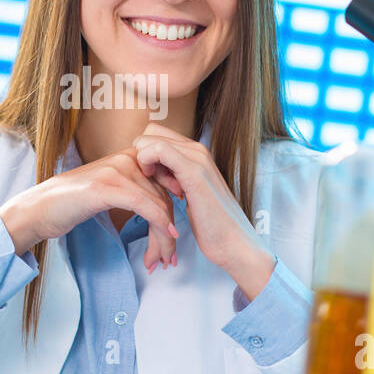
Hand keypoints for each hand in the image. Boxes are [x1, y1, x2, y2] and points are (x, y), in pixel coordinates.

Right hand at [0, 147, 177, 272]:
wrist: (39, 208)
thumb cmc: (72, 203)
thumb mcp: (109, 190)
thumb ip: (134, 191)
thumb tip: (162, 210)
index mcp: (129, 157)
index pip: (166, 183)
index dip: (176, 210)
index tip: (176, 238)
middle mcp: (126, 159)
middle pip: (164, 197)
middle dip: (169, 232)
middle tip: (170, 258)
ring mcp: (116, 171)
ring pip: (158, 205)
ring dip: (163, 238)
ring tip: (162, 260)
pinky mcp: (107, 187)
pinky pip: (145, 206)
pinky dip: (159, 224)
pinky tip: (166, 237)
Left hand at [131, 123, 275, 300]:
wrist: (233, 243)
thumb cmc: (211, 224)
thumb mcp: (190, 194)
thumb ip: (176, 178)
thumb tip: (155, 173)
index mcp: (196, 154)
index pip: (157, 133)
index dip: (143, 151)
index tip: (145, 176)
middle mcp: (198, 150)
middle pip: (152, 131)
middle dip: (140, 153)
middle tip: (146, 180)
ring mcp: (197, 158)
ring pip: (152, 137)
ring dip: (142, 160)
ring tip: (150, 185)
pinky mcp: (193, 171)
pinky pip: (159, 150)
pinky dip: (146, 162)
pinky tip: (149, 182)